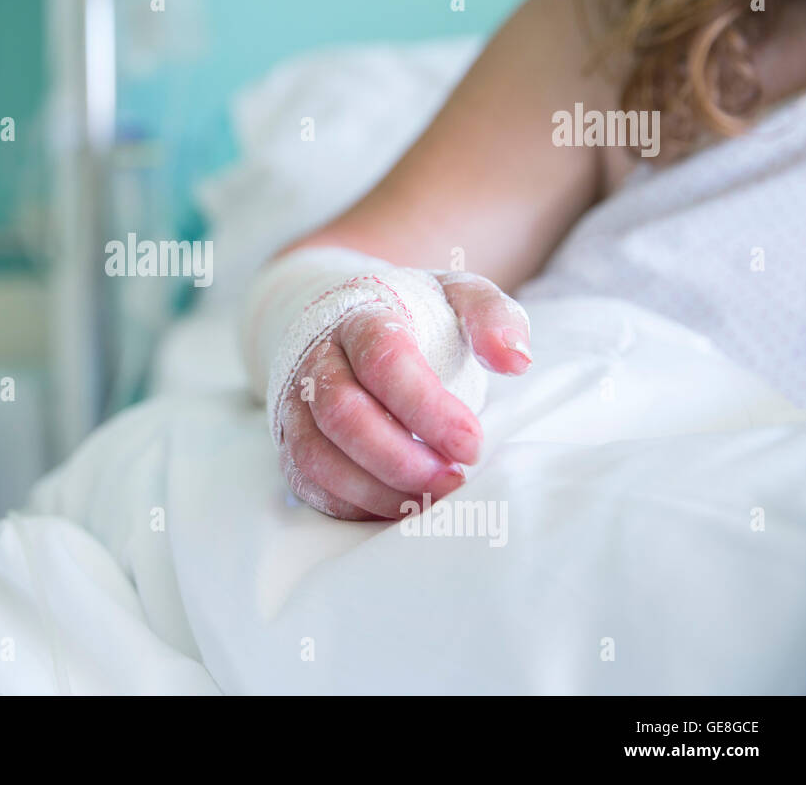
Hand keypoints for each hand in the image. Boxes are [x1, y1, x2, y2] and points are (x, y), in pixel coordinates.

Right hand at [277, 272, 530, 519]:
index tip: (472, 443)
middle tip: (454, 480)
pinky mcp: (289, 439)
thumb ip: (493, 317)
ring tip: (429, 500)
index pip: (383, 360)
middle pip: (343, 414)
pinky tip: (397, 506)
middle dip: (401, 459)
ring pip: (316, 455)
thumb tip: (516, 360)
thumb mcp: (458, 298)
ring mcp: (297, 402)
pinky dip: (351, 505)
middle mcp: (317, 359)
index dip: (428, 408)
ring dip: (376, 489)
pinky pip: (307, 482)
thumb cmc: (414, 318)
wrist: (343, 322)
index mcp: (362, 317)